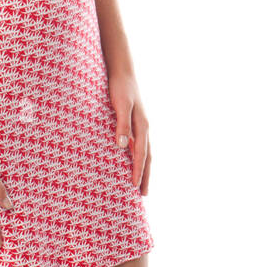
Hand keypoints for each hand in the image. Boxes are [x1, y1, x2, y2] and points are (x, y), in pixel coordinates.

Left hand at [109, 69, 150, 194]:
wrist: (122, 72)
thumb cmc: (120, 88)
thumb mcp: (120, 105)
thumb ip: (122, 125)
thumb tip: (122, 146)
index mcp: (142, 126)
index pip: (141, 154)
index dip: (139, 171)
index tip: (135, 188)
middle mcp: (144, 128)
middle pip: (147, 157)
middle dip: (146, 176)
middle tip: (144, 194)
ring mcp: (140, 126)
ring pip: (144, 152)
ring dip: (144, 168)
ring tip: (141, 184)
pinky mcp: (134, 123)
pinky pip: (138, 145)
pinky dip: (137, 157)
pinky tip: (131, 162)